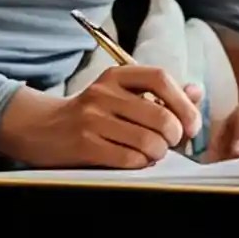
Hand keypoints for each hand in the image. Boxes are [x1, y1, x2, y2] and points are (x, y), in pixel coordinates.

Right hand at [0, 66, 202, 168]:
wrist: (42, 127)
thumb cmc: (93, 112)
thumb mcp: (123, 94)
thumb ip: (161, 93)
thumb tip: (197, 91)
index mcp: (117, 74)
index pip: (160, 78)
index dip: (183, 103)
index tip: (191, 124)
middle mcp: (104, 91)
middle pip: (159, 115)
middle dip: (174, 135)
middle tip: (170, 143)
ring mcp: (92, 118)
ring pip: (147, 140)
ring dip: (158, 152)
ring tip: (153, 153)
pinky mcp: (83, 144)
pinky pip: (129, 158)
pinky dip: (141, 163)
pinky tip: (136, 160)